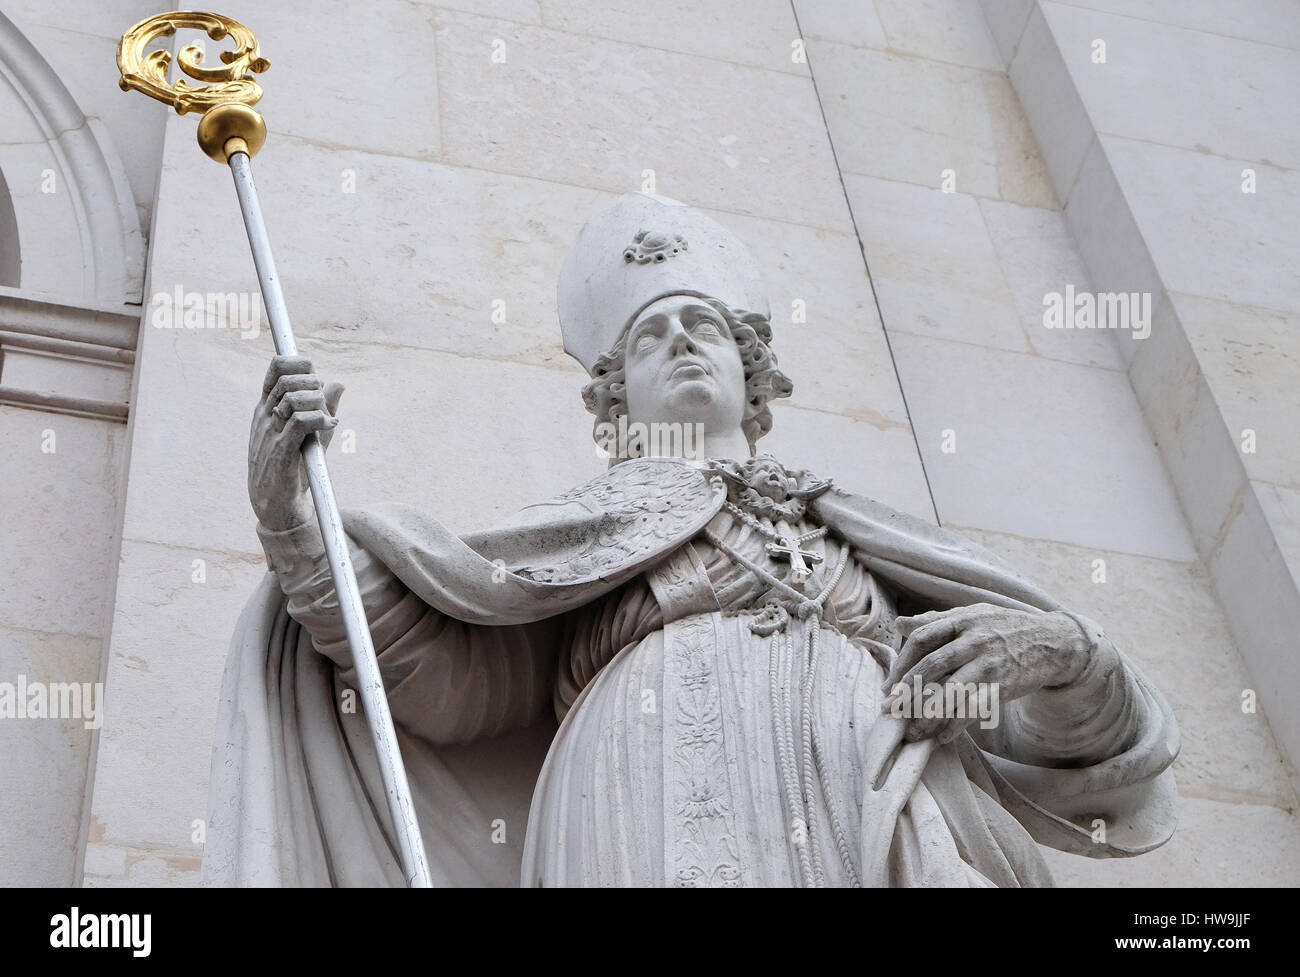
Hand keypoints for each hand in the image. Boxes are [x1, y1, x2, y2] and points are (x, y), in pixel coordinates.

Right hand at [248, 355, 343, 531]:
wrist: (275, 503)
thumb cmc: (292, 466)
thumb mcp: (309, 432)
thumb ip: (322, 408)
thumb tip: (338, 383)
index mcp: (267, 408)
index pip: (276, 369)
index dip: (298, 363)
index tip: (314, 375)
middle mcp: (265, 416)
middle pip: (288, 380)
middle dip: (313, 385)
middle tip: (323, 402)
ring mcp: (271, 433)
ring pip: (294, 399)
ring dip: (318, 403)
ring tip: (327, 418)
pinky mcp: (281, 451)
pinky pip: (300, 422)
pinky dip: (320, 420)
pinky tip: (330, 426)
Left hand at [881, 603, 1091, 745]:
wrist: (1053, 642)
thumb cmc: (1006, 628)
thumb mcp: (972, 616)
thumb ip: (936, 621)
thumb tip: (901, 624)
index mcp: (961, 620)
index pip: (921, 639)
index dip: (901, 663)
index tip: (888, 686)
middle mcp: (974, 639)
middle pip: (931, 666)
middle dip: (906, 691)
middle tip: (891, 711)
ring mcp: (990, 663)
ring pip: (950, 691)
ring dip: (926, 714)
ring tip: (911, 732)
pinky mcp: (1004, 685)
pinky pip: (974, 709)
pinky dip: (956, 725)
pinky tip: (942, 738)